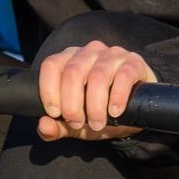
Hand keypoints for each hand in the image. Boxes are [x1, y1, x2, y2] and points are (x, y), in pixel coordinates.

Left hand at [36, 41, 157, 141]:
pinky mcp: (133, 62)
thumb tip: (44, 126)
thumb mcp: (76, 124)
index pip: (52, 65)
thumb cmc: (100, 111)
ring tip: (97, 124)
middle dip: (72, 104)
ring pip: (97, 76)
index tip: (55, 113)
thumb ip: (57, 127)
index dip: (49, 90)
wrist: (134, 111)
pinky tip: (115, 112)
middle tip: (78, 124)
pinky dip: (117, 97)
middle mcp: (89, 52)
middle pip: (73, 72)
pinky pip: (123, 75)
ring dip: (95, 105)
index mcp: (69, 60)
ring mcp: (112, 54)